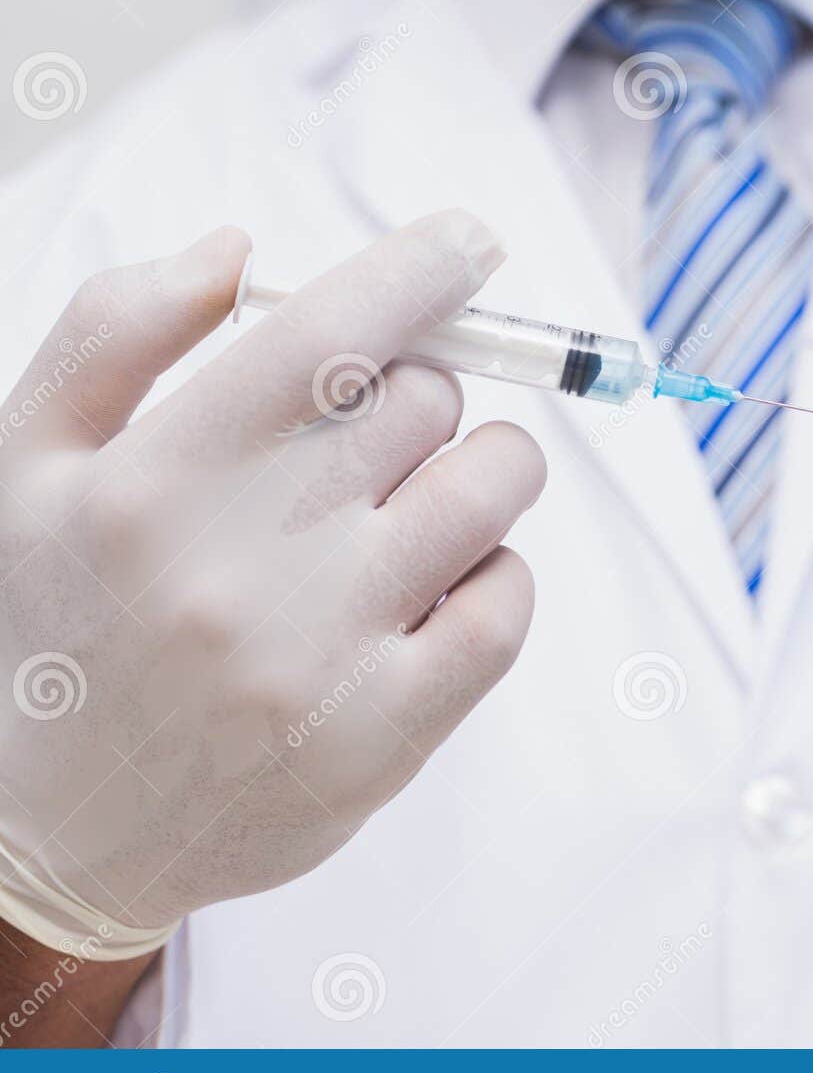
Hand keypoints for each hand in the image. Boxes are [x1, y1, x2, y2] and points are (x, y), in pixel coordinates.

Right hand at [0, 212, 543, 957]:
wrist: (50, 832)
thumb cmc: (52, 621)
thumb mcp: (29, 462)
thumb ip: (118, 332)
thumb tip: (237, 248)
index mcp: (157, 477)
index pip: (332, 333)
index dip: (425, 267)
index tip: (473, 239)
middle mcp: (245, 563)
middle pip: (426, 401)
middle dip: (427, 390)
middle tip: (384, 430)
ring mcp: (323, 657)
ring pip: (490, 490)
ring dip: (482, 471)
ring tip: (422, 501)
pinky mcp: (383, 736)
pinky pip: (506, 606)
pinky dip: (495, 573)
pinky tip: (438, 584)